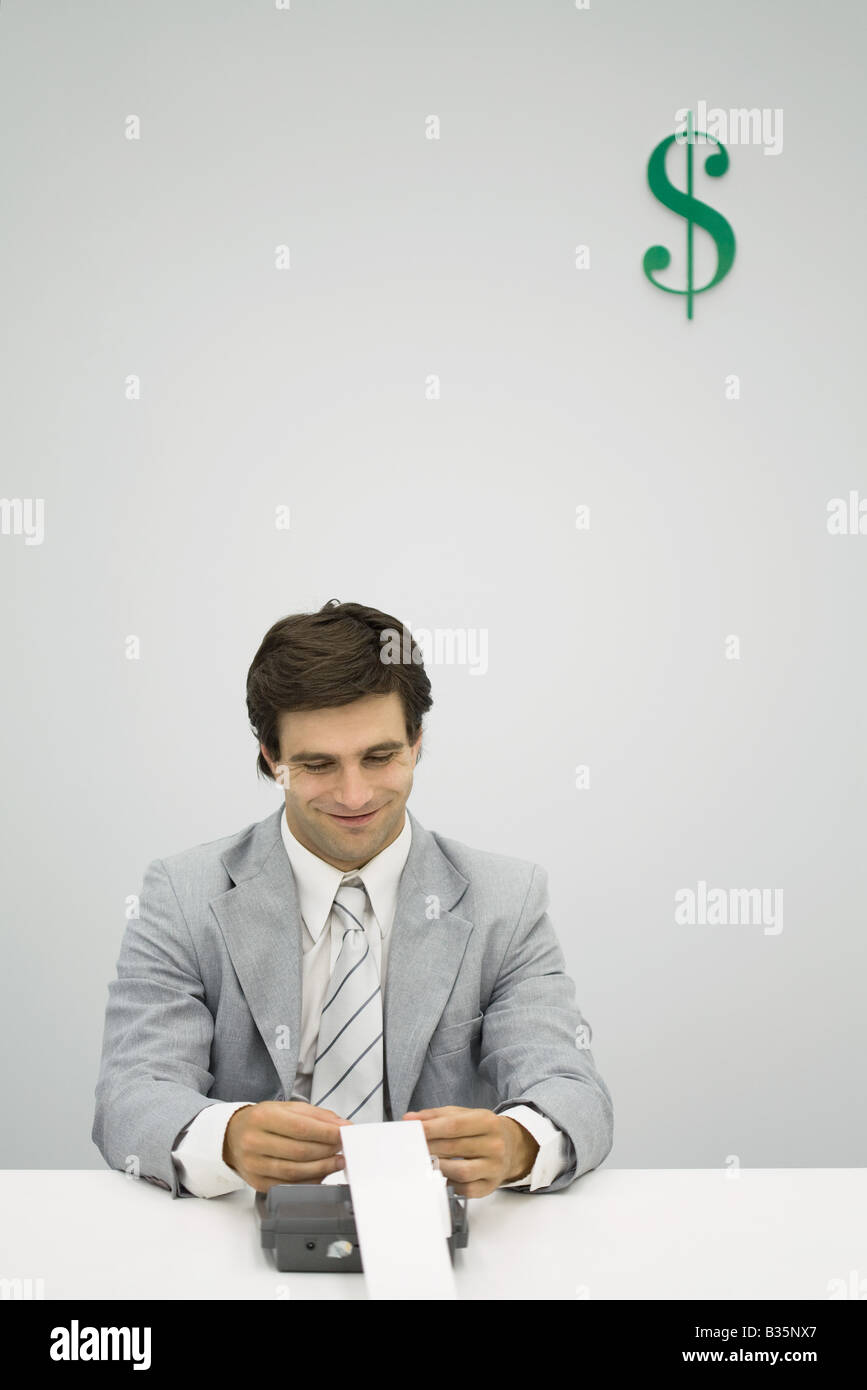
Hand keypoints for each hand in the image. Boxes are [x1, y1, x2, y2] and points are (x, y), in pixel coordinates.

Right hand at [223, 1101, 351, 1191]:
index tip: (345, 1133)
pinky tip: (322, 1172)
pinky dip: (311, 1180)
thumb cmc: (263, 1120)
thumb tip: (342, 1126)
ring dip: (323, 1168)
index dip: (326, 1132)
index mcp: (262, 1118)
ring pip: (296, 1172)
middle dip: (327, 1151)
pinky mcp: (258, 1183)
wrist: (232, 1137)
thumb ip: (317, 1116)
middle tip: (343, 1148)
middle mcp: (254, 1142)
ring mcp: (254, 1166)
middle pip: (300, 1152)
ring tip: (337, 1161)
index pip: (301, 1128)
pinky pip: (290, 1185)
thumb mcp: (287, 1108)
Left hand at [401, 1106, 538, 1196]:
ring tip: (427, 1161)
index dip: (430, 1128)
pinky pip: (466, 1189)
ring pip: (461, 1171)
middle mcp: (495, 1145)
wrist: (511, 1146)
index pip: (454, 1125)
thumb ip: (435, 1116)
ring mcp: (494, 1167)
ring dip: (439, 1167)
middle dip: (430, 1147)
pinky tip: (443, 1175)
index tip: (411, 1129)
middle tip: (414, 1146)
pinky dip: (450, 1183)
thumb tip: (410, 1119)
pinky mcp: (490, 1186)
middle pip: (455, 1148)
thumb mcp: (464, 1115)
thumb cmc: (481, 1130)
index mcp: (488, 1122)